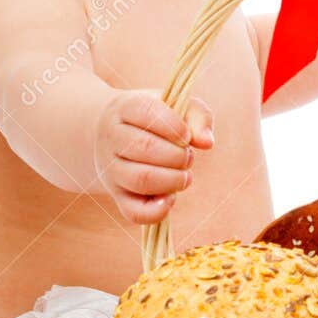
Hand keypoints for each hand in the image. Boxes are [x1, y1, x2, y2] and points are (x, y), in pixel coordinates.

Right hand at [95, 89, 213, 224]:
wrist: (114, 135)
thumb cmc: (154, 119)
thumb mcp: (175, 106)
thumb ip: (197, 115)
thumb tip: (206, 143)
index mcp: (124, 108)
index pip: (145, 111)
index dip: (173, 125)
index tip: (186, 135)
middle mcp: (111, 138)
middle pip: (144, 147)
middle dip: (177, 155)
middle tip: (188, 157)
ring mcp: (111, 169)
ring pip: (140, 179)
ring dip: (172, 180)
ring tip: (184, 176)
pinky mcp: (118, 195)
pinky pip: (134, 212)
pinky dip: (157, 211)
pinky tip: (170, 199)